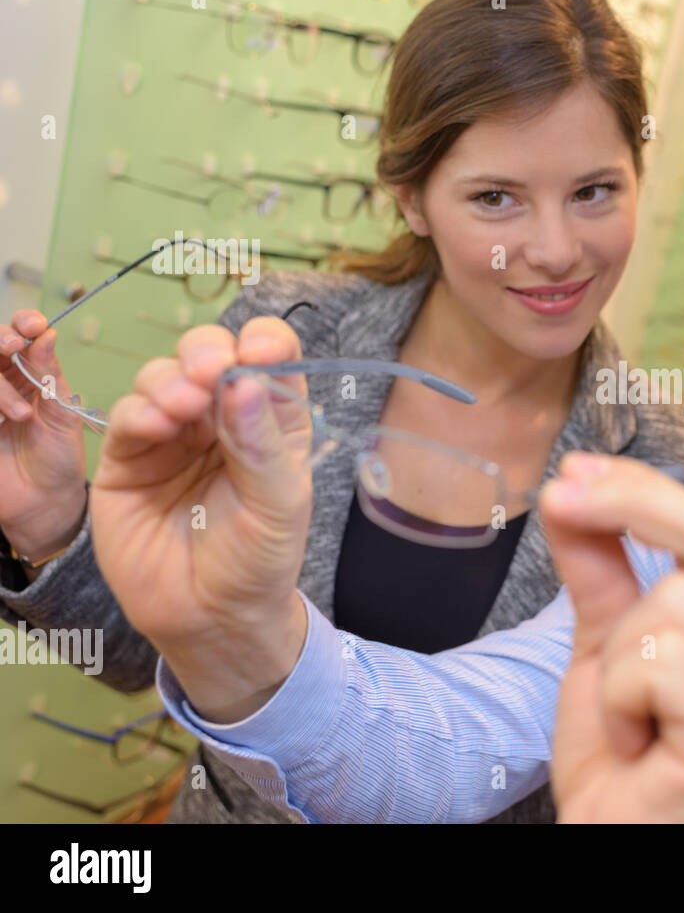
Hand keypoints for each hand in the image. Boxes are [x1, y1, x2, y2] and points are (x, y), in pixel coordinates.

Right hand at [0, 311, 88, 560]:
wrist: (42, 504)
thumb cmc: (59, 459)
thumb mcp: (61, 414)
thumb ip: (49, 375)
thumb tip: (46, 333)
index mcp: (29, 373)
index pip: (18, 334)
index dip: (21, 323)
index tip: (32, 326)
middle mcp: (2, 381)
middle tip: (13, 347)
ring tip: (20, 414)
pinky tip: (1, 421)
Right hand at [89, 318, 312, 721]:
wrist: (212, 618)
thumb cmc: (259, 559)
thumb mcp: (279, 503)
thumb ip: (263, 443)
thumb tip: (246, 380)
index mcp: (271, 419)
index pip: (271, 358)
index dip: (265, 342)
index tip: (260, 351)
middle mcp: (221, 418)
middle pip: (209, 353)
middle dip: (207, 351)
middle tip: (210, 372)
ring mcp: (173, 435)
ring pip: (162, 376)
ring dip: (170, 380)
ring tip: (184, 407)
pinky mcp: (128, 458)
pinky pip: (127, 416)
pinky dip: (140, 411)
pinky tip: (158, 425)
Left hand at [540, 453, 683, 822]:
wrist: (620, 844)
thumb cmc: (625, 759)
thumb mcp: (606, 645)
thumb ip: (600, 567)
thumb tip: (569, 488)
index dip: (646, 489)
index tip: (575, 470)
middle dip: (632, 509)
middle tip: (560, 500)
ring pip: (673, 605)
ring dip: (619, 661)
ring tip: (632, 717)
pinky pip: (660, 661)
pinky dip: (621, 700)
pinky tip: (637, 744)